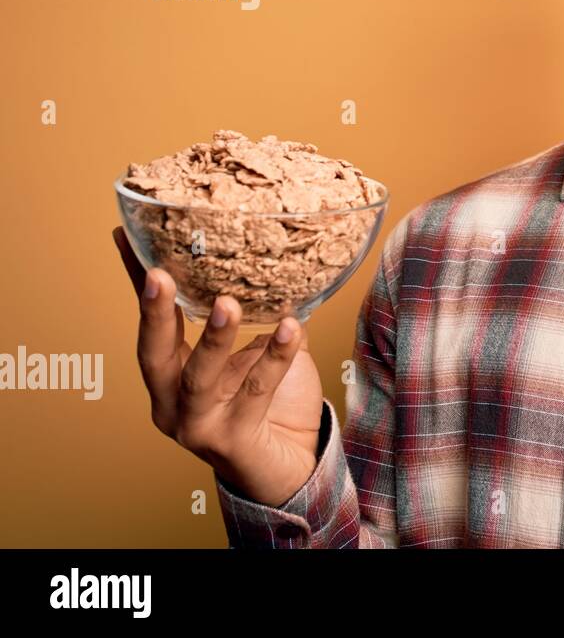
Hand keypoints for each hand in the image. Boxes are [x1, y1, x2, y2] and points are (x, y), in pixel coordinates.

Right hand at [114, 226, 324, 505]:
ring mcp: (199, 426)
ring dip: (213, 339)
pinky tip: (292, 328)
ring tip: (226, 304)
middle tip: (159, 274)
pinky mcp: (234, 441)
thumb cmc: (268, 403)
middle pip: (154, 355)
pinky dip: (275, 358)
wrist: (291, 464)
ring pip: (199, 378)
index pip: (150, 325)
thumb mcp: (250, 352)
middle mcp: (171, 403)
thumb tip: (264, 257)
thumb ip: (250, 317)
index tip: (129, 241)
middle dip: (155, 314)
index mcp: (168, 377)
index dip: (139, 287)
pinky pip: (256, 392)